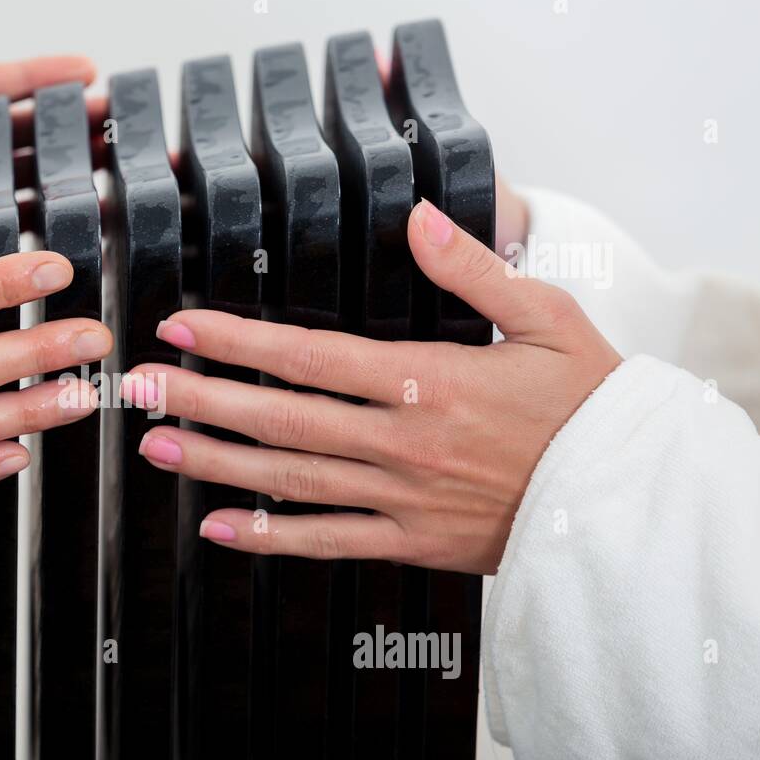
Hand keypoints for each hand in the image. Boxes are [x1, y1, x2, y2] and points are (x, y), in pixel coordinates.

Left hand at [121, 199, 620, 574]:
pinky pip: (327, 542)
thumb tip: (418, 217)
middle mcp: (399, 440)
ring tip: (155, 447)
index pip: (308, 356)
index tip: (181, 328)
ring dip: (215, 462)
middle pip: (279, 417)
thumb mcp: (546, 318)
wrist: (625, 500)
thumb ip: (473, 267)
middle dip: (199, 399)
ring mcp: (399, 497)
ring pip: (288, 479)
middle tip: (134, 389)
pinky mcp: (410, 541)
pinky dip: (269, 538)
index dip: (235, 342)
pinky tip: (218, 529)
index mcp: (426, 380)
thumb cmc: (587, 406)